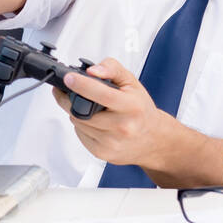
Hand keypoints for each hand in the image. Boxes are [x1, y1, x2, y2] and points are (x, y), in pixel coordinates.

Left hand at [53, 58, 180, 171]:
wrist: (153, 138)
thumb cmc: (140, 109)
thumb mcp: (131, 82)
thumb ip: (111, 68)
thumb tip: (92, 70)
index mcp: (132, 106)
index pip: (102, 94)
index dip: (82, 85)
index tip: (69, 78)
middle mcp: (123, 127)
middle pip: (82, 111)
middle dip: (70, 99)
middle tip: (69, 89)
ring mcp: (112, 142)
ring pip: (77, 122)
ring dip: (76, 112)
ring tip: (89, 107)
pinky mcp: (102, 153)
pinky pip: (80, 135)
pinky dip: (81, 125)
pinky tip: (94, 122)